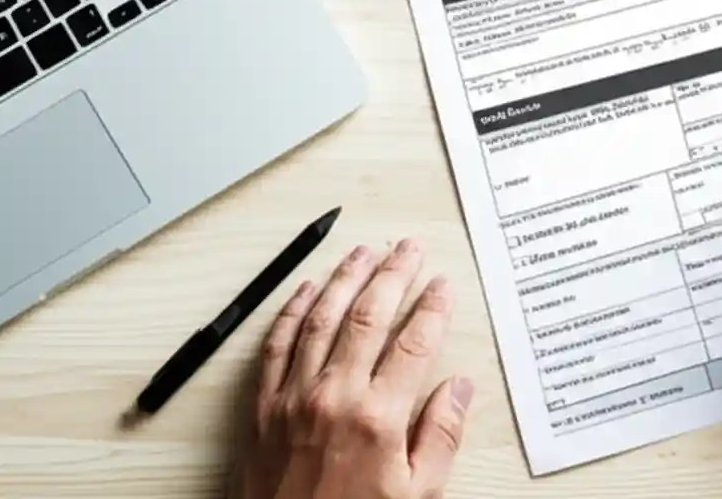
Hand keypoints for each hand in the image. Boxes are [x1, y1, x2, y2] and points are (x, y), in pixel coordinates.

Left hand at [236, 239, 473, 498]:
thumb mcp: (418, 495)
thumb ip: (441, 438)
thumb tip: (458, 389)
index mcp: (379, 418)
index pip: (414, 343)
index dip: (433, 307)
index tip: (444, 286)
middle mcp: (335, 397)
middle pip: (369, 316)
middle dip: (393, 274)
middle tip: (409, 248)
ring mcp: (294, 398)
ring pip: (321, 318)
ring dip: (345, 278)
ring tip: (364, 251)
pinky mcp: (263, 408)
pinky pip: (277, 345)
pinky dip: (292, 310)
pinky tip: (306, 289)